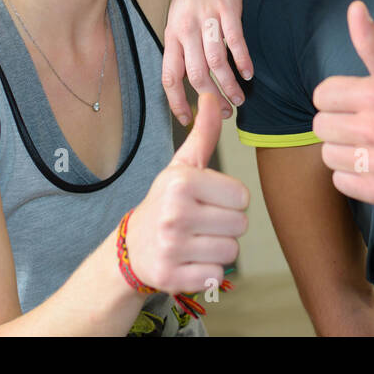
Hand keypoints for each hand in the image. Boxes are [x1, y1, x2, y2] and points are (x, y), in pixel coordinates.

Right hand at [128, 93, 248, 294]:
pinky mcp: (171, 277)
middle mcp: (174, 214)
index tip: (207, 200)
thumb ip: (203, 133)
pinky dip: (207, 271)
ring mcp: (171, 248)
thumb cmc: (167, 201)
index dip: (229, 200)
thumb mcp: (183, 165)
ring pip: (232, 252)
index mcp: (182, 182)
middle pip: (240, 224)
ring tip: (195, 240)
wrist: (131, 248)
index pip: (242, 196)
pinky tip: (188, 260)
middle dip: (225, 225)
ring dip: (218, 248)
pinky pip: (217, 275)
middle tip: (200, 223)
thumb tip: (211, 96)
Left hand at [162, 0, 252, 124]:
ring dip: (229, 86)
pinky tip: (249, 74)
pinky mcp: (227, 9)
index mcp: (171, 34)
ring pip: (216, 63)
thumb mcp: (179, 17)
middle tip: (224, 113)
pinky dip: (242, 61)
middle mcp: (186, 28)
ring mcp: (207, 18)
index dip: (177, 101)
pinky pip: (235, 42)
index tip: (189, 119)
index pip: (169, 76)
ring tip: (239, 99)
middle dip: (210, 99)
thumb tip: (190, 78)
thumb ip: (183, 45)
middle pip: (196, 75)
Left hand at [312, 0, 373, 205]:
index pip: (321, 95)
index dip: (336, 98)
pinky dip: (352, 177)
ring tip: (369, 147)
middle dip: (337, 124)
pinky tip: (373, 166)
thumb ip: (371, 42)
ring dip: (344, 151)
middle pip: (320, 126)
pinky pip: (340, 182)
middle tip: (363, 125)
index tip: (355, 102)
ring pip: (328, 155)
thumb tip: (354, 6)